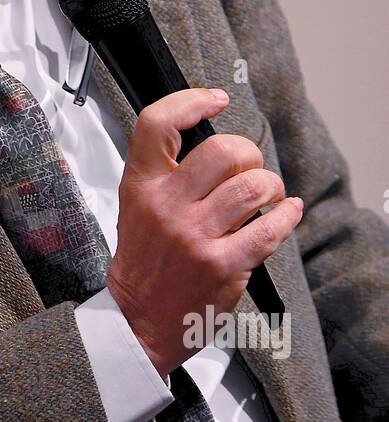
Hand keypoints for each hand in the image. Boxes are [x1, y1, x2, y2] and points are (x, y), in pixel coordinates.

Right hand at [106, 88, 302, 379]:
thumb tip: (216, 141)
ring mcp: (195, 237)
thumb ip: (165, 172)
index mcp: (141, 187)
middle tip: (249, 168)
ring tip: (266, 195)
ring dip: (269, 186)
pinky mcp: (222, 266)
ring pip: (253, 187)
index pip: (158, 124)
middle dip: (249, 154)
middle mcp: (166, 207)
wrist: (138, 321)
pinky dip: (286, 216)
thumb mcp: (135, 206)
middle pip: (223, 150)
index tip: (214, 100)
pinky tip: (285, 213)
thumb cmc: (143, 262)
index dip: (190, 101)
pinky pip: (270, 229)